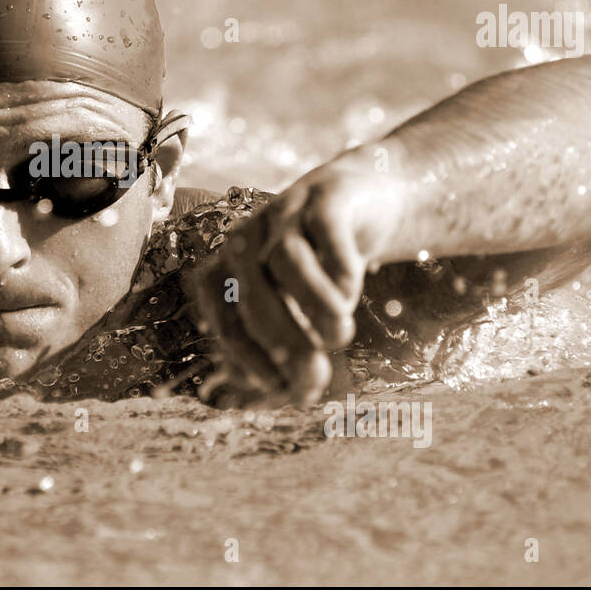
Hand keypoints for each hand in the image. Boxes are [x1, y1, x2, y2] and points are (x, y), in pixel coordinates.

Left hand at [190, 161, 401, 405]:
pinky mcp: (327, 193)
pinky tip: (351, 293)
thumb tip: (274, 396)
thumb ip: (282, 347)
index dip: (246, 358)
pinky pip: (325, 227)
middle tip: (315, 379)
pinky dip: (337, 264)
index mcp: (230, 268)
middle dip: (282, 343)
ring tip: (339, 337)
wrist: (367, 196)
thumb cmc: (323, 264)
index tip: (279, 391)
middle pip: (252, 294)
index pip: (223, 317)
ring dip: (312, 305)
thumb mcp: (298, 307)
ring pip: (284, 258)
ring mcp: (286, 211)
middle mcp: (249, 237)